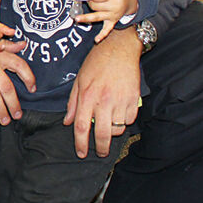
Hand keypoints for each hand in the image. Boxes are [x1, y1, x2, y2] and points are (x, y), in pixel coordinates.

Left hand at [63, 27, 141, 157]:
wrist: (120, 48)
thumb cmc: (96, 62)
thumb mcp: (79, 80)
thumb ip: (73, 103)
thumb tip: (67, 122)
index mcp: (87, 96)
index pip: (82, 127)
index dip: (81, 144)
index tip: (82, 153)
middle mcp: (104, 101)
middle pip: (102, 135)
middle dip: (101, 148)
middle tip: (100, 153)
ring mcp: (121, 101)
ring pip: (118, 129)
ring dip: (113, 133)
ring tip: (109, 127)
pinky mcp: (134, 99)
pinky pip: (130, 119)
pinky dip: (125, 121)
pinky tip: (120, 115)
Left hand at [74, 0, 138, 41]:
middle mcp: (113, 6)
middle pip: (95, 6)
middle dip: (90, 3)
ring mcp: (112, 15)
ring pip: (97, 17)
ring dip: (86, 18)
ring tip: (77, 18)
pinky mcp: (112, 22)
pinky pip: (107, 29)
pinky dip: (102, 35)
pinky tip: (96, 40)